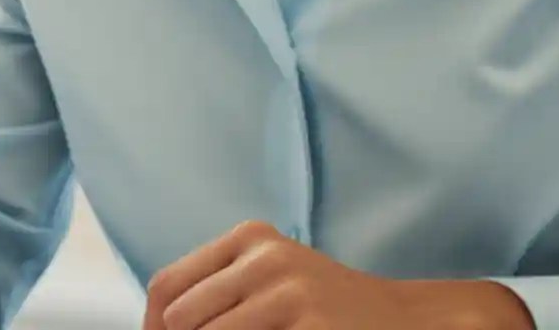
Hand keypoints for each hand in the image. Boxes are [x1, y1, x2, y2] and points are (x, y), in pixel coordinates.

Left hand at [144, 221, 535, 329]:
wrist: (406, 320)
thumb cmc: (323, 308)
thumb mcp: (268, 282)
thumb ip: (216, 295)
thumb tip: (156, 324)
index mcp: (248, 238)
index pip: (167, 285)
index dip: (152, 324)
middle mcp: (265, 256)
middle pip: (181, 316)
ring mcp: (290, 290)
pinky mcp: (311, 323)